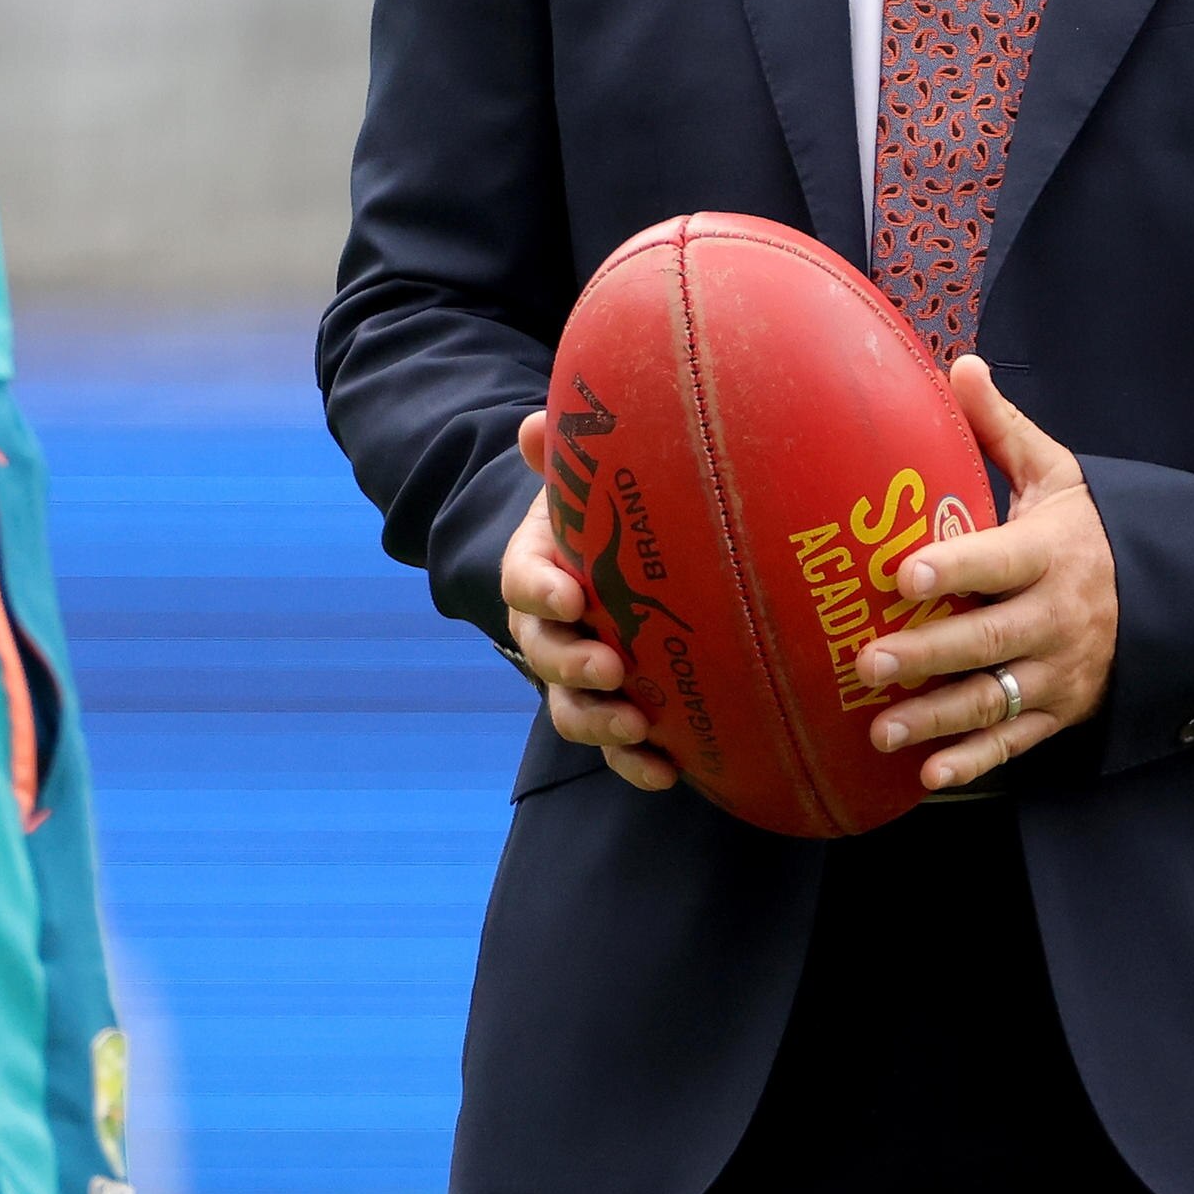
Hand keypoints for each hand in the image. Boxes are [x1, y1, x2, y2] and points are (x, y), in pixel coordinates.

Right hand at [500, 415, 675, 792]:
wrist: (625, 562)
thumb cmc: (606, 514)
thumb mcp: (586, 482)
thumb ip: (566, 456)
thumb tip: (537, 424)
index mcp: (538, 568)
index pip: (523, 580)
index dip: (540, 590)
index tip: (571, 595)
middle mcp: (550, 629)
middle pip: (544, 653)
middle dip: (572, 665)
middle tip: (611, 666)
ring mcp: (580, 676)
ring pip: (572, 710)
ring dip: (600, 722)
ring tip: (636, 727)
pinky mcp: (617, 711)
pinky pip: (617, 748)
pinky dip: (636, 764)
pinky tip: (671, 770)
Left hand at [848, 357, 1115, 786]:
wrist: (1169, 596)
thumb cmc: (1090, 528)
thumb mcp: (1057, 474)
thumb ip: (1001, 428)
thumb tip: (956, 362)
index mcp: (1051, 551)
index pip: (998, 560)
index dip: (953, 565)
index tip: (903, 573)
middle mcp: (1057, 615)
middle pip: (987, 638)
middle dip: (927, 655)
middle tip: (867, 664)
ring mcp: (1061, 670)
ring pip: (996, 699)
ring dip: (938, 719)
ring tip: (881, 731)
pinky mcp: (1061, 711)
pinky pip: (1017, 742)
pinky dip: (975, 762)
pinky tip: (929, 776)